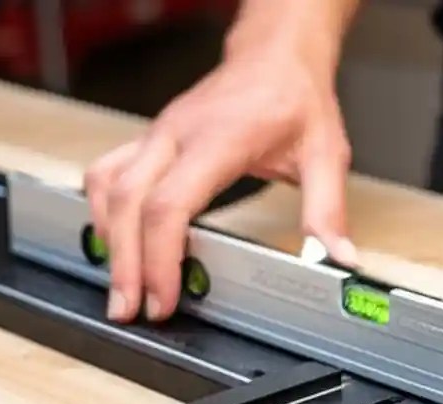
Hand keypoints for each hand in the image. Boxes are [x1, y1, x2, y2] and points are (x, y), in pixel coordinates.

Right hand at [84, 15, 356, 323]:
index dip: (160, 258)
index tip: (165, 297)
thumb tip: (338, 259)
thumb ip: (328, 210)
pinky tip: (115, 242)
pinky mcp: (150, 139)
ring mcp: (157, 135)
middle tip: (129, 310)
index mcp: (218, 140)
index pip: (170, 204)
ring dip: (108, 240)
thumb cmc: (295, 97)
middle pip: (128, 203)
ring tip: (120, 287)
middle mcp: (176, 135)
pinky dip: (104, 212)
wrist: (276, 55)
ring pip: (107, 187)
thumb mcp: (326, 153)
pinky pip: (108, 174)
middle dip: (124, 264)